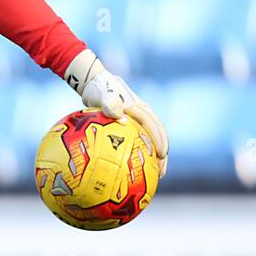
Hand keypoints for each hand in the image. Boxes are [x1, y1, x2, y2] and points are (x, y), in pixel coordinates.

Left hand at [63, 49, 168, 175]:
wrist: (93, 82)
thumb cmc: (98, 89)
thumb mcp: (103, 95)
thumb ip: (110, 103)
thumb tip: (120, 118)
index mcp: (138, 107)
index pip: (152, 125)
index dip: (158, 140)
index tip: (162, 155)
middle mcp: (142, 113)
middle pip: (157, 135)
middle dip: (162, 153)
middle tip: (161, 171)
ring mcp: (137, 118)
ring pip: (151, 138)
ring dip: (155, 155)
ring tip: (156, 173)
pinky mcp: (130, 122)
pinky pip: (138, 138)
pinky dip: (141, 151)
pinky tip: (135, 166)